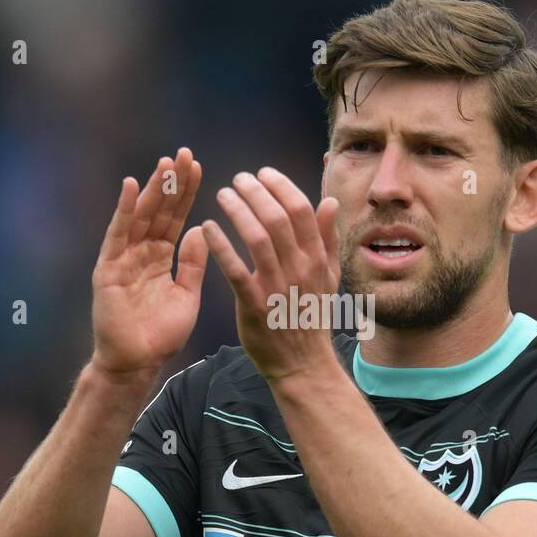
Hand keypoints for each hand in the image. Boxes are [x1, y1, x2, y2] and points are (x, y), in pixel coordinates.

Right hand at [90, 147, 207, 376]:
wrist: (137, 363)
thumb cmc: (160, 334)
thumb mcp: (187, 295)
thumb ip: (193, 264)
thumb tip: (201, 232)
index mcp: (161, 258)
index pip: (176, 218)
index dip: (187, 194)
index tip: (199, 167)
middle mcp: (141, 252)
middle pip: (159, 211)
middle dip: (172, 183)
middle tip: (185, 153)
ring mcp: (123, 258)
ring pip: (140, 217)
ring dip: (152, 189)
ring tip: (166, 163)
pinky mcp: (108, 268)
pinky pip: (117, 235)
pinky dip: (124, 210)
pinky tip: (131, 186)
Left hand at [202, 167, 340, 381]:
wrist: (302, 364)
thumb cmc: (311, 317)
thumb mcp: (328, 277)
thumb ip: (328, 239)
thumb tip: (329, 201)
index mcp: (316, 259)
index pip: (301, 210)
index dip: (281, 186)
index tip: (263, 173)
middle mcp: (300, 269)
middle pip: (277, 218)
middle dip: (256, 192)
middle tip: (238, 178)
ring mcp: (277, 287)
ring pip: (257, 238)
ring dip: (238, 211)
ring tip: (223, 194)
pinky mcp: (255, 305)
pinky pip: (236, 270)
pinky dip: (221, 246)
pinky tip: (207, 227)